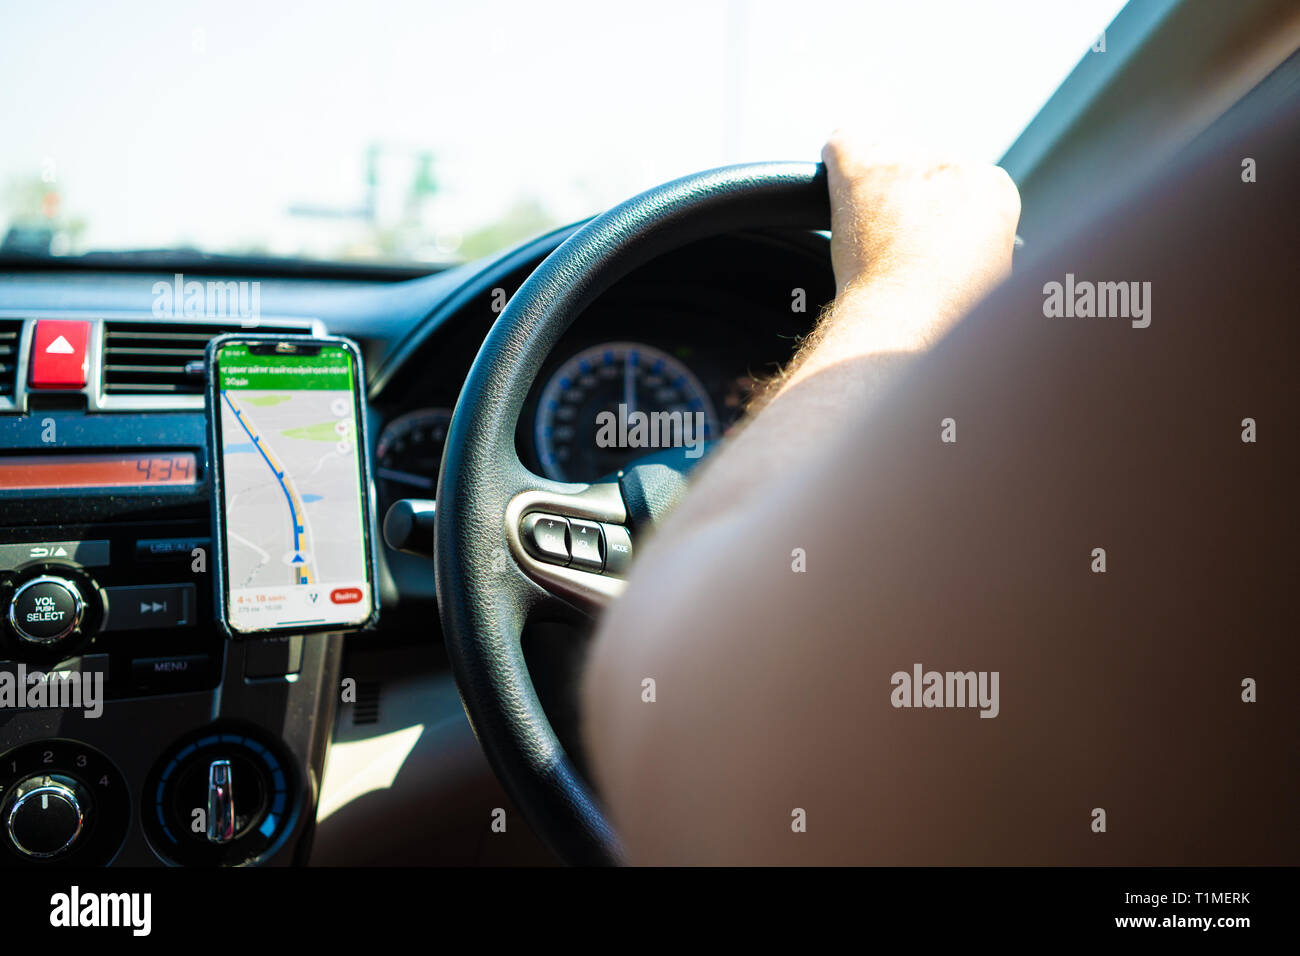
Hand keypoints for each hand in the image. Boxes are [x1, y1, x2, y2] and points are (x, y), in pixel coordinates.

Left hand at [822, 131, 1020, 329]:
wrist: (905, 321)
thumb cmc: (947, 316)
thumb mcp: (992, 278)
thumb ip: (981, 245)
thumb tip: (963, 248)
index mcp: (995, 189)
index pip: (962, 184)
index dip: (940, 216)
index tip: (928, 244)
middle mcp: (954, 163)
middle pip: (923, 170)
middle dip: (909, 200)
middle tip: (896, 246)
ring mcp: (905, 159)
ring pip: (885, 158)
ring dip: (877, 189)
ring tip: (872, 237)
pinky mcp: (861, 164)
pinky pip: (842, 143)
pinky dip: (838, 163)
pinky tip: (838, 192)